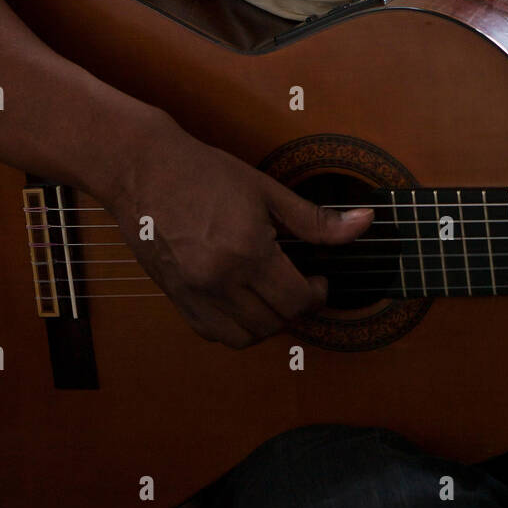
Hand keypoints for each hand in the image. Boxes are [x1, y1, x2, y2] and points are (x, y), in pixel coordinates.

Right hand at [107, 120, 373, 348]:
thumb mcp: (267, 190)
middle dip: (295, 309)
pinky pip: (212, 333)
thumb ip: (316, 220)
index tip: (318, 278)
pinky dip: (234, 327)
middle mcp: (219, 280)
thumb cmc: (203, 173)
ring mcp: (194, 293)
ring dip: (267, 324)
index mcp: (246, 251)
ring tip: (272, 295)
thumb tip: (364, 224)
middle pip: (274, 323)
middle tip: (300, 285)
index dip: (317, 294)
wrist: (143, 169)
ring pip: (243, 337)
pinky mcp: (175, 297)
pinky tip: (242, 301)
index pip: (296, 301)